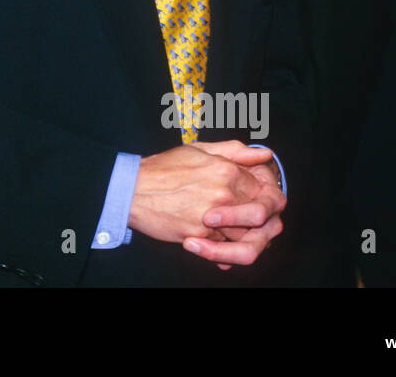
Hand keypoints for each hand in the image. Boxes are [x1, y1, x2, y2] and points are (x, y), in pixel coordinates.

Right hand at [129, 140, 281, 267]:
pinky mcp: (201, 235)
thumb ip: (235, 151)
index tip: (247, 199)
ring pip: (244, 233)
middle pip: (257, 214)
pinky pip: (223, 246)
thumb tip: (264, 155)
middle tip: (238, 217)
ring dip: (237, 233)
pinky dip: (220, 245)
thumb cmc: (163, 169)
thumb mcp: (198, 150)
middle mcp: (224, 192)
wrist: (132, 190)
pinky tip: (207, 235)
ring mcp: (213, 215)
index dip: (256, 196)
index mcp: (226, 169)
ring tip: (222, 226)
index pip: (261, 189)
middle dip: (251, 218)